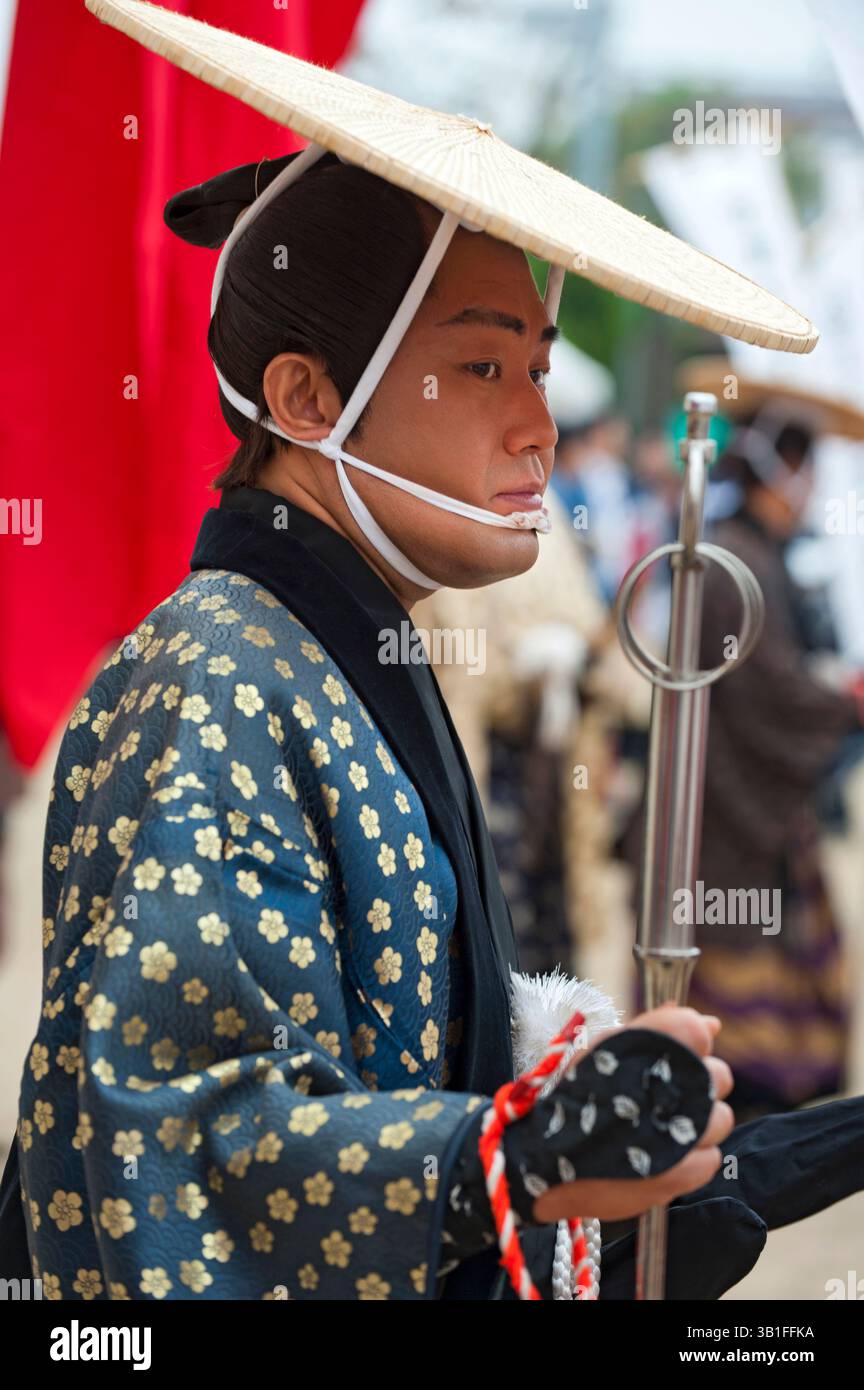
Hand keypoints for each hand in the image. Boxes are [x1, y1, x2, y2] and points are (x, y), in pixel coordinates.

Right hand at [532, 1003, 733, 1223]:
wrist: (541, 1163)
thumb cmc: (573, 1101)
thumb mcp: (604, 1051)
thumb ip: (659, 1031)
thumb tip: (711, 1023)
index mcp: (637, 1051)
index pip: (694, 1031)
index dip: (691, 1043)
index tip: (672, 1060)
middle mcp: (659, 1088)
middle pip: (717, 1075)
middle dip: (697, 1084)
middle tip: (664, 1099)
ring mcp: (673, 1134)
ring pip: (720, 1119)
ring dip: (698, 1124)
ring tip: (662, 1130)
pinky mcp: (678, 1175)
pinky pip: (711, 1158)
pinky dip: (693, 1159)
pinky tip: (664, 1156)